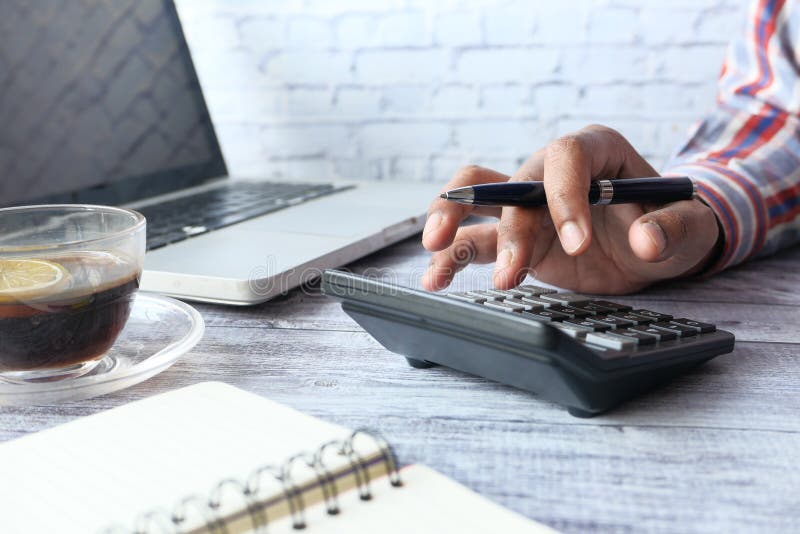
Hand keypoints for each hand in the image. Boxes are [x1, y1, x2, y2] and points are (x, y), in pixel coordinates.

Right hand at [421, 125, 720, 293]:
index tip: (577, 244)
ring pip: (475, 199)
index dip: (565, 197)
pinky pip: (474, 239)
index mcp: (595, 151)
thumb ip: (674, 228)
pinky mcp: (516, 237)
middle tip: (511, 269)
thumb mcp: (689, 226)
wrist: (656, 244)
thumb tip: (645, 240)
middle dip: (508, 226)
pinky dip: (452, 256)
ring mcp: (528, 205)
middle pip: (511, 182)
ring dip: (454, 228)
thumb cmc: (671, 224)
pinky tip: (435, 279)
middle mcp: (552, 172)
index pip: (567, 157)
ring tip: (437, 264)